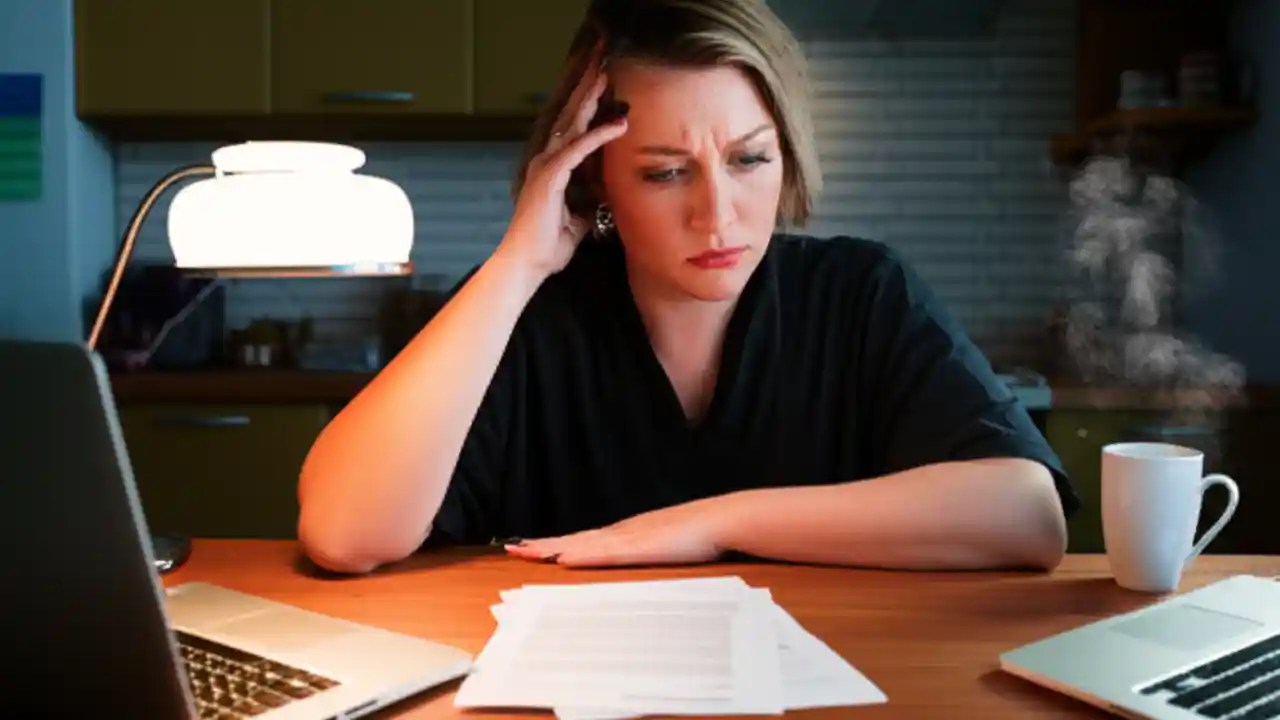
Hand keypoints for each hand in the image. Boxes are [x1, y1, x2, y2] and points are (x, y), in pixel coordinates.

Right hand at [496, 47, 627, 279]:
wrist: (526, 264)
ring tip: (607, 73)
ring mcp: (546, 166)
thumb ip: (587, 206)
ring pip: (572, 123)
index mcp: (552, 168)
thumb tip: (602, 202)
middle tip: (601, 58)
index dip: (588, 103)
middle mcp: (546, 160)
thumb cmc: (547, 247)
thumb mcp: (577, 222)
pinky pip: (578, 149)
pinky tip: (618, 124)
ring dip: (590, 98)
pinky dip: (598, 135)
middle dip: (586, 86)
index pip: (573, 128)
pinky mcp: (550, 177)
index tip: (604, 81)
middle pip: (570, 115)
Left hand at [504, 498, 729, 567]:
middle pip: (574, 539)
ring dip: (552, 547)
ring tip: (525, 550)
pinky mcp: (639, 546)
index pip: (582, 540)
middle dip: (542, 544)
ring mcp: (629, 538)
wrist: (721, 520)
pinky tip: (562, 556)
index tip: (530, 546)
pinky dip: (581, 554)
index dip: (555, 543)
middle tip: (512, 547)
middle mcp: (621, 533)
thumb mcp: (667, 547)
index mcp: (626, 535)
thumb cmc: (698, 535)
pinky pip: (604, 552)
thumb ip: (649, 552)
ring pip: (582, 544)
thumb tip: (636, 561)